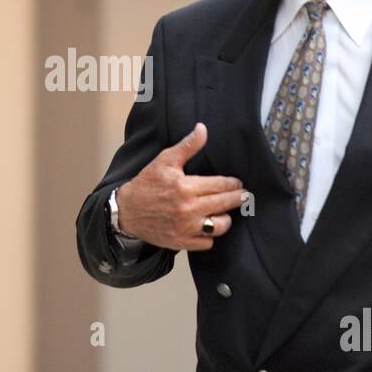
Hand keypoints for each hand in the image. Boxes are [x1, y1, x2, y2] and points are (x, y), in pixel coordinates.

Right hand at [115, 123, 247, 250]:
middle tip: (244, 196)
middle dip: (238, 199)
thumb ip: (187, 146)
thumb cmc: (147, 184)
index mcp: (185, 187)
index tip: (238, 183)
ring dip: (226, 219)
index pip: (221, 185)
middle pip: (225, 204)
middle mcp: (187, 209)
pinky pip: (207, 242)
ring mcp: (185, 227)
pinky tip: (208, 226)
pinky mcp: (181, 242)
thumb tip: (202, 129)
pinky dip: (210, 235)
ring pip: (220, 226)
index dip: (233, 184)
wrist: (127, 211)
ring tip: (225, 212)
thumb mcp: (165, 160)